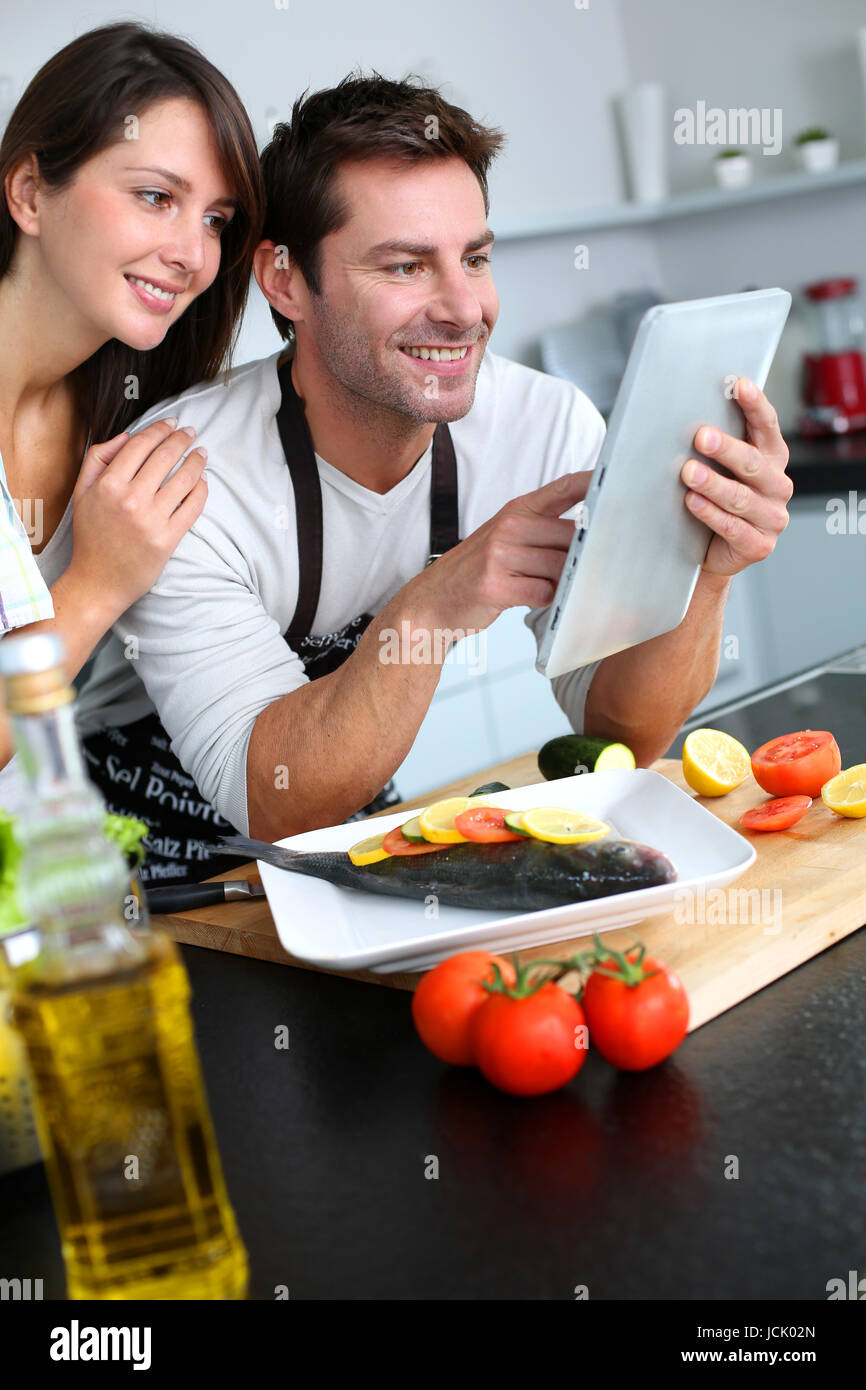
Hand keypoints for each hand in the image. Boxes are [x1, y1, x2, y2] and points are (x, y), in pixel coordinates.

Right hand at [68, 418, 207, 619]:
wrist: (98, 581)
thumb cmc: (91, 535)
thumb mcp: (82, 492)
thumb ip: (98, 459)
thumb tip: (127, 436)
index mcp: (108, 485)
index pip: (141, 445)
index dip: (159, 429)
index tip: (171, 423)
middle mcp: (130, 500)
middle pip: (165, 457)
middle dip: (182, 439)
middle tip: (190, 432)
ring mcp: (151, 520)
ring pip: (184, 479)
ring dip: (196, 461)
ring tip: (201, 453)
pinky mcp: (168, 539)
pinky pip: (192, 507)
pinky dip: (201, 489)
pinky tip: (202, 481)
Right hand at [407, 470, 591, 631]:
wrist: (432, 601)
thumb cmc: (477, 571)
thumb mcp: (504, 538)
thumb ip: (542, 530)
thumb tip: (592, 534)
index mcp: (515, 510)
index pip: (563, 489)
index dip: (593, 483)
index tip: (619, 480)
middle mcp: (508, 526)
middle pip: (570, 536)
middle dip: (580, 556)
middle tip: (579, 568)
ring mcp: (499, 555)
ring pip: (559, 566)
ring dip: (560, 582)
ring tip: (542, 585)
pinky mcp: (496, 585)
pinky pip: (543, 592)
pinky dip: (545, 600)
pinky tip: (528, 598)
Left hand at [681, 378, 791, 577]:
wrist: (713, 551)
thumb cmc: (714, 501)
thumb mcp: (719, 470)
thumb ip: (714, 446)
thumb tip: (682, 415)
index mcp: (772, 459)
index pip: (767, 426)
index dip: (755, 405)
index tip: (738, 385)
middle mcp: (778, 486)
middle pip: (753, 463)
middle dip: (727, 449)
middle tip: (702, 436)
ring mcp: (772, 517)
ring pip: (741, 497)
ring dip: (713, 484)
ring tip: (689, 473)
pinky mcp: (759, 545)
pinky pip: (732, 527)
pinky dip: (710, 513)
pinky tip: (692, 502)